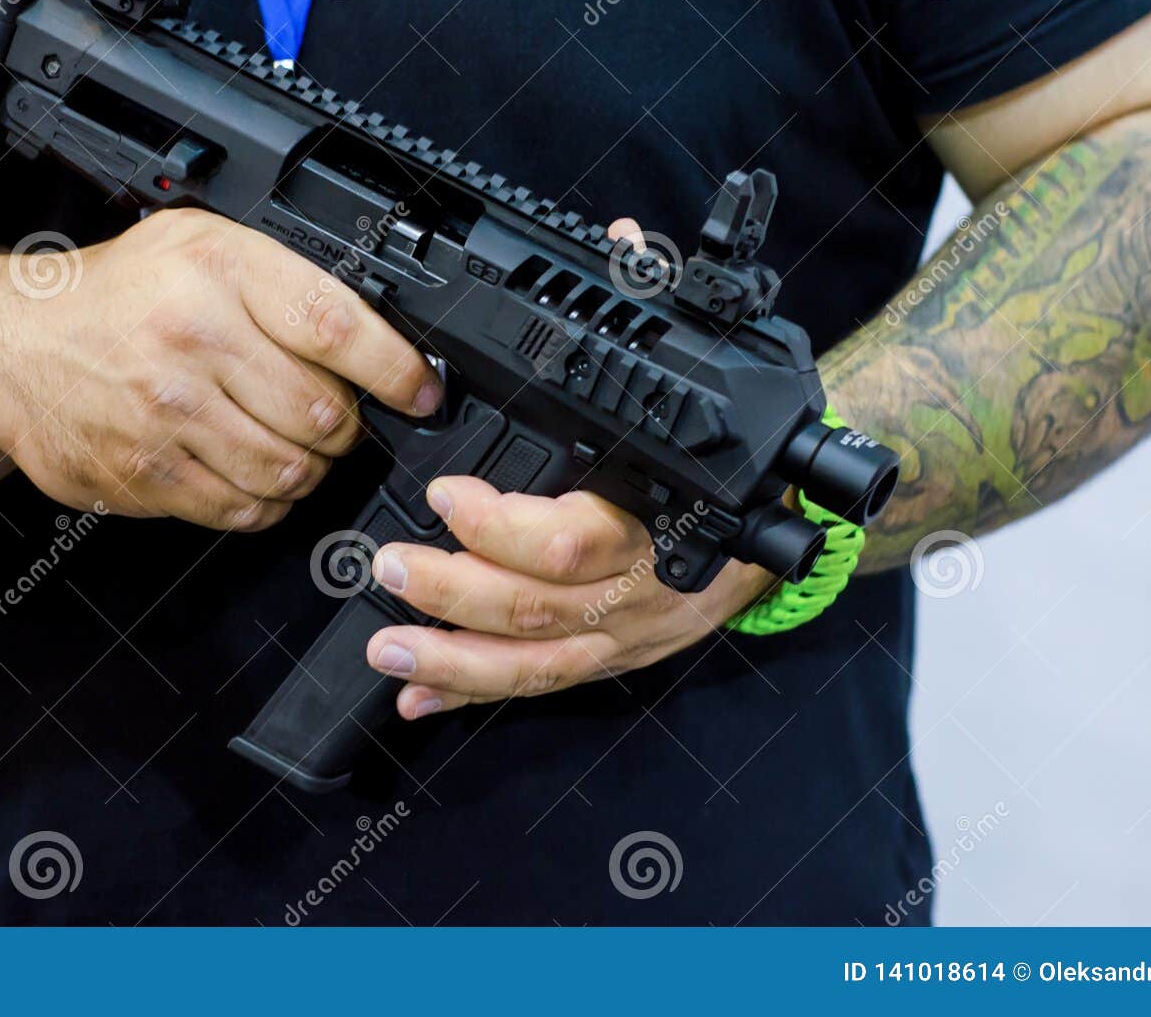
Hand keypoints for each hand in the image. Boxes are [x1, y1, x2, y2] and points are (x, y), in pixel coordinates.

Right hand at [0, 208, 440, 529]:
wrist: (12, 345)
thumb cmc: (119, 295)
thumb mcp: (203, 245)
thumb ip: (285, 281)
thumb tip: (378, 336)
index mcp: (219, 271)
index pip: (336, 328)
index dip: (396, 370)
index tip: (421, 392)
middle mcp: (192, 340)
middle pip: (322, 415)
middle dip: (346, 428)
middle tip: (336, 420)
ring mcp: (166, 414)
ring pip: (289, 472)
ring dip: (308, 471)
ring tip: (293, 448)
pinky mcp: (144, 473)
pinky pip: (240, 510)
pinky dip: (264, 503)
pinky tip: (251, 474)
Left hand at [364, 476, 775, 718]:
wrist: (762, 545)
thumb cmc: (706, 492)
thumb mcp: (660, 458)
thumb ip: (592, 454)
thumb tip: (496, 455)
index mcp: (645, 531)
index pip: (569, 541)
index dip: (497, 526)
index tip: (444, 495)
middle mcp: (629, 596)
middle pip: (534, 607)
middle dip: (450, 592)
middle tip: (389, 568)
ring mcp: (616, 641)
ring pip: (529, 663)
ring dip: (449, 658)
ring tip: (388, 647)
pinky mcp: (605, 667)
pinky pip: (535, 688)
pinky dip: (471, 696)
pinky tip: (420, 697)